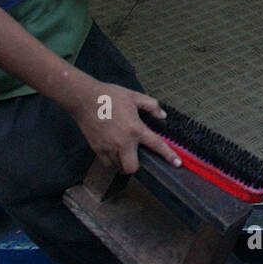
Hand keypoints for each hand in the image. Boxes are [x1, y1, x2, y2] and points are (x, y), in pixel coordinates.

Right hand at [68, 79, 182, 173]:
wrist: (84, 99)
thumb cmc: (110, 96)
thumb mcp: (135, 96)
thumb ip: (152, 106)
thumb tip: (162, 116)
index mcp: (135, 128)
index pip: (156, 145)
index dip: (169, 155)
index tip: (178, 164)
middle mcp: (122, 142)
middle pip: (132, 167)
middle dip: (136, 165)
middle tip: (136, 154)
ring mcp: (108, 147)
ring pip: (119, 166)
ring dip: (123, 161)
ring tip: (123, 149)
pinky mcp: (96, 149)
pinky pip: (107, 163)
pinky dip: (112, 160)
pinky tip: (113, 149)